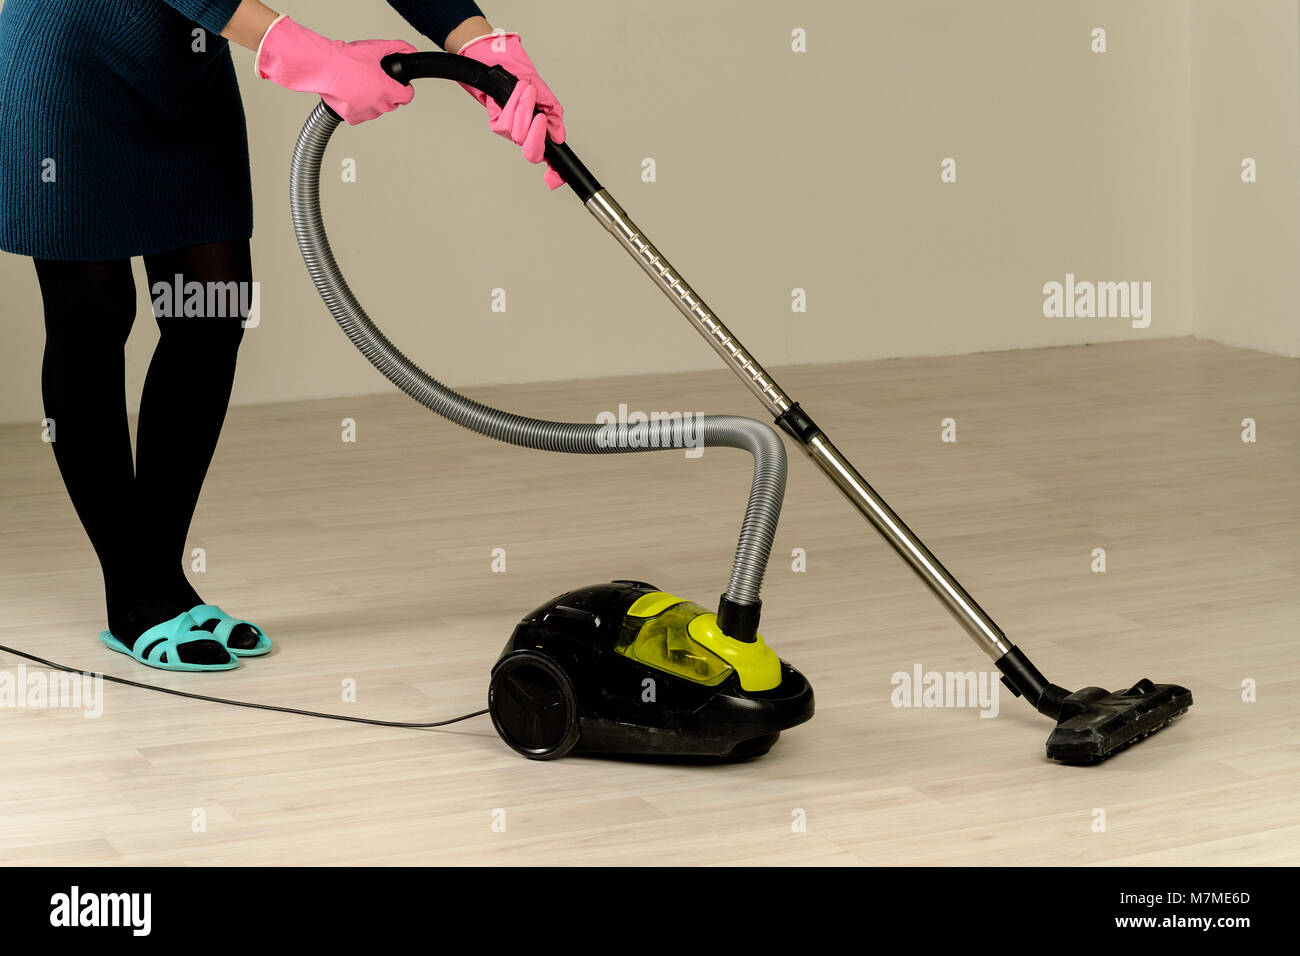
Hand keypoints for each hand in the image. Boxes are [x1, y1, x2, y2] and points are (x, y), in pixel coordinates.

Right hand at [257, 16, 415, 124]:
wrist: (323, 68)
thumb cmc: (345, 60)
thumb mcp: (375, 48)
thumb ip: (396, 48)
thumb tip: (409, 49)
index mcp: (387, 90)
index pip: (407, 96)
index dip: (404, 88)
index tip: (399, 85)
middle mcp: (378, 105)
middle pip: (392, 102)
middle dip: (387, 92)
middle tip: (373, 79)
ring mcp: (365, 114)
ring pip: (376, 109)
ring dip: (372, 100)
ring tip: (359, 84)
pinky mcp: (352, 118)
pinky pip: (361, 114)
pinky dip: (357, 106)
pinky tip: (350, 93)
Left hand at [456, 32, 565, 189]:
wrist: (500, 63)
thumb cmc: (523, 78)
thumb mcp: (546, 97)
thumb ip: (554, 118)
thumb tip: (559, 137)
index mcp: (541, 133)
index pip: (549, 158)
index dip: (554, 172)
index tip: (554, 179)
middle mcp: (526, 136)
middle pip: (532, 153)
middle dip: (536, 134)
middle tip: (540, 118)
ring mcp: (511, 132)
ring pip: (518, 134)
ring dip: (523, 109)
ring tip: (526, 91)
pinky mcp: (497, 124)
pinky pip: (506, 122)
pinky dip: (513, 104)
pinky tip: (517, 92)